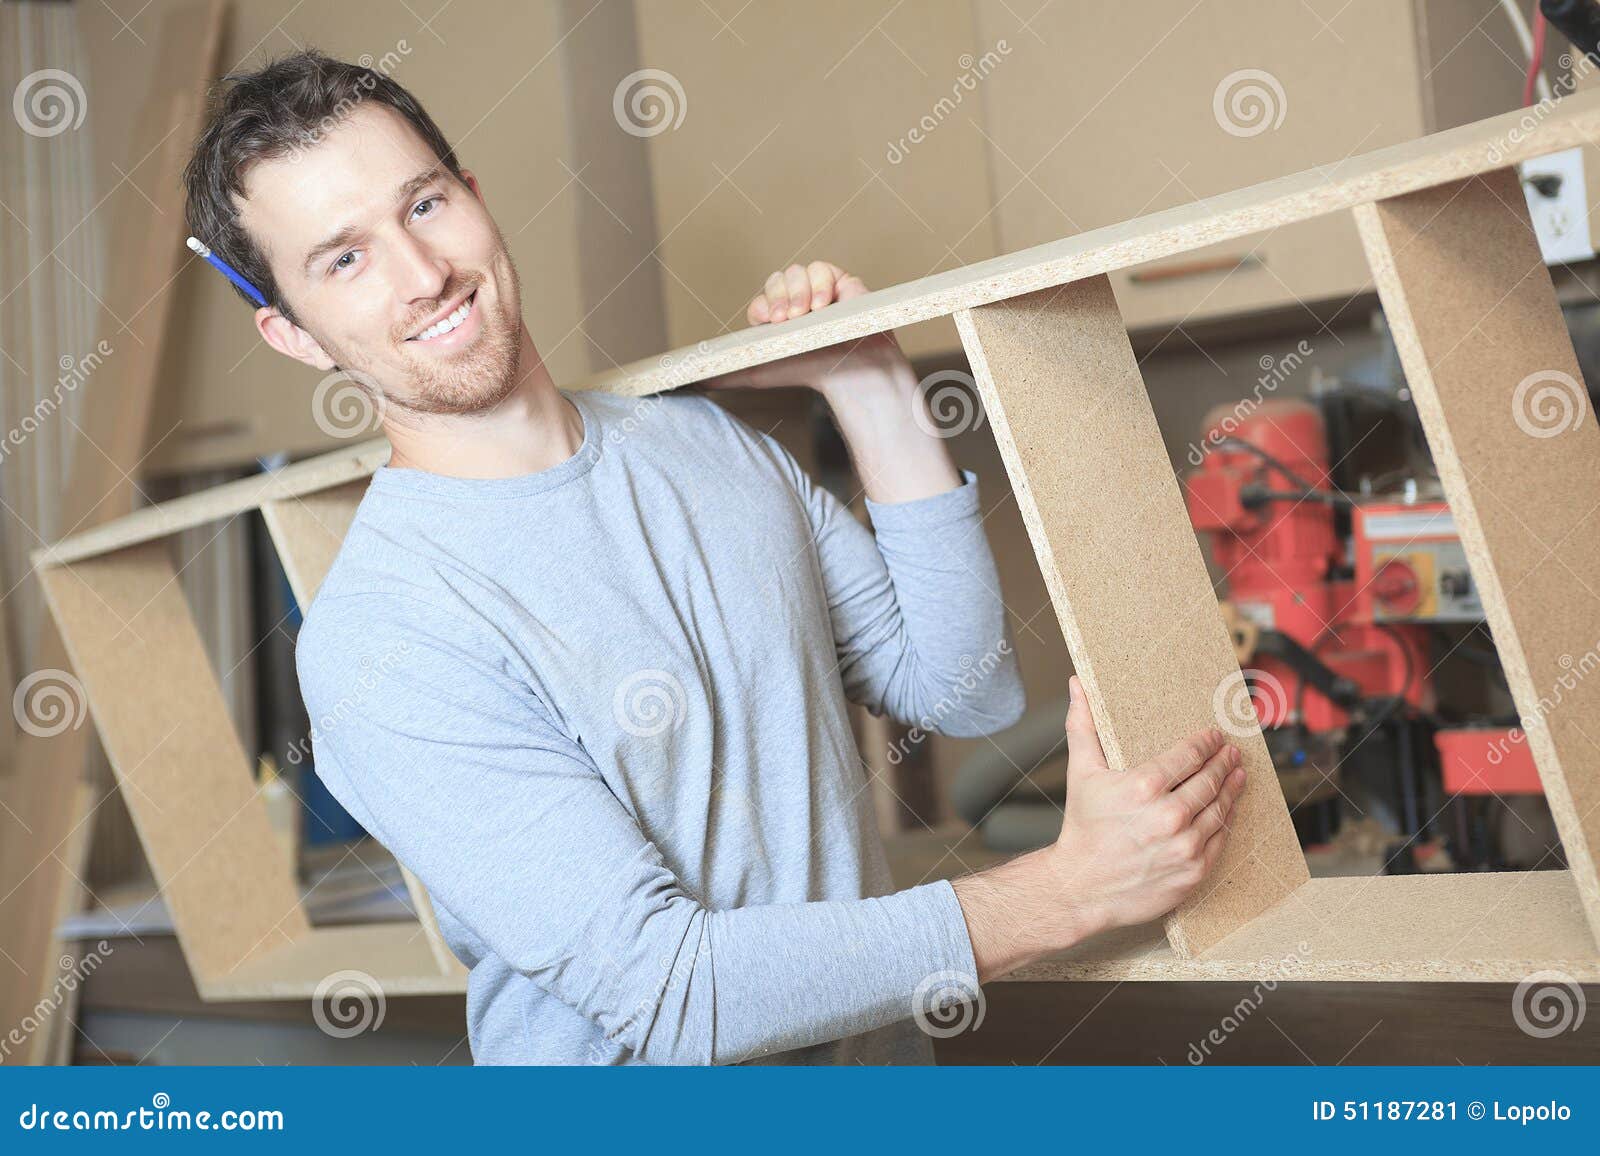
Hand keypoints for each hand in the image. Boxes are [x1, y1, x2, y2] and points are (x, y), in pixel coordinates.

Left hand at [702, 261, 906, 393]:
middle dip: (779, 297)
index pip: (762, 299)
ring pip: (797, 272)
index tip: (767, 320)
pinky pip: (824, 268)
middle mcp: (797, 301)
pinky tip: (823, 305)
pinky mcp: (843, 283)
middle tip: (785, 320)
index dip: (762, 304)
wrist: (854, 375)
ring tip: (806, 315)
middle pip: (777, 280)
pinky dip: (820, 283)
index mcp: (777, 318)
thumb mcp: (758, 374)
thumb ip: (726, 375)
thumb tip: (692, 380)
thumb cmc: (810, 374)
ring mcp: (820, 290)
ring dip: (798, 291)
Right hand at [1047, 675, 1245, 932]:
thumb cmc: (1082, 828)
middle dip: (1224, 763)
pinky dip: (1226, 822)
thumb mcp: (1081, 773)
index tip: (1213, 737)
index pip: (1189, 755)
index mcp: (1143, 787)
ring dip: (1231, 789)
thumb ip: (1083, 726)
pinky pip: (1219, 840)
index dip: (1206, 743)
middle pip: (1210, 780)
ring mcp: (1184, 847)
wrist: (1081, 886)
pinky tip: (1228, 809)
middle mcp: (1168, 817)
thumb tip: (1077, 685)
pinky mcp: (1193, 872)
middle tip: (1231, 753)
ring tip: (1236, 775)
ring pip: (1220, 809)